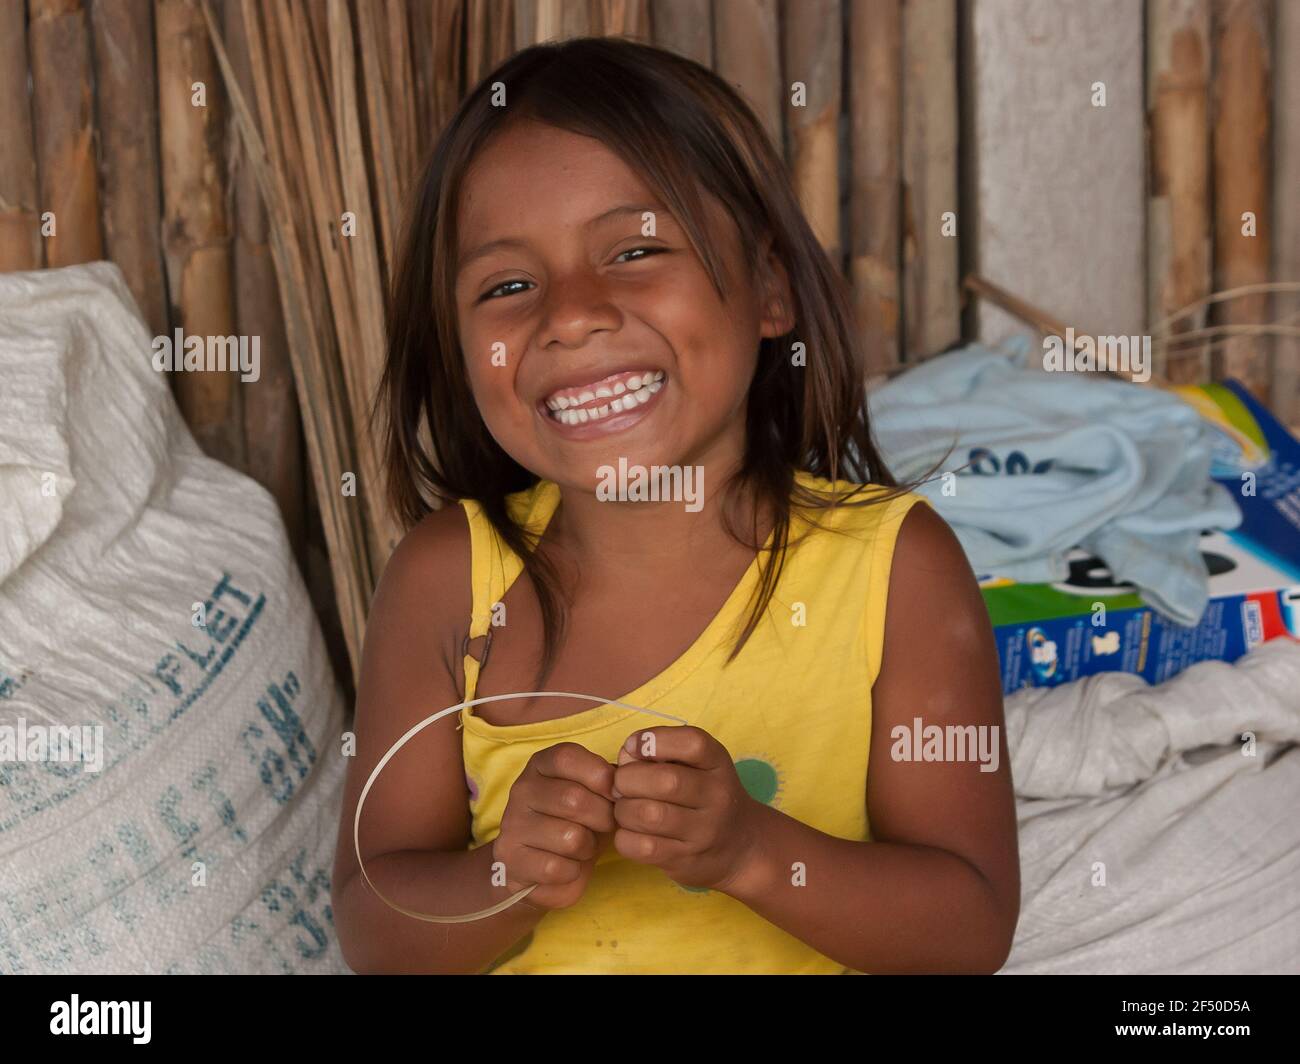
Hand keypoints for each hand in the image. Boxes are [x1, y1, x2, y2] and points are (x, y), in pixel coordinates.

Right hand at [492, 742, 616, 911]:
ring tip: (582, 846)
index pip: (567, 757)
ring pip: (571, 838)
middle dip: (603, 818)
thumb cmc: (577, 821)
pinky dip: (572, 871)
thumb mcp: (593, 792)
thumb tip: (623, 778)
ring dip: (588, 848)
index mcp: (541, 765)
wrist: (539, 865)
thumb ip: (607, 779)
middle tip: (605, 825)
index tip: (615, 792)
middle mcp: (522, 789)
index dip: (599, 775)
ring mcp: (513, 824)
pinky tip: (566, 865)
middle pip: (574, 799)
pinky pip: (557, 868)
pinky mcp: (511, 859)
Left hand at [611, 726, 764, 892]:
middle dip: (628, 778)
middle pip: (665, 781)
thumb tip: (625, 755)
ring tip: (625, 807)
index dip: (654, 740)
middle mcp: (717, 796)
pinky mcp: (687, 860)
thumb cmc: (706, 795)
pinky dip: (625, 837)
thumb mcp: (698, 765)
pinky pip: (643, 847)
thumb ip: (661, 752)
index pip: (692, 743)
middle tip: (621, 783)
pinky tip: (630, 831)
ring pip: (649, 815)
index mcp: (718, 763)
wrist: (741, 846)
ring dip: (624, 809)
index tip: (633, 746)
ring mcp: (704, 831)